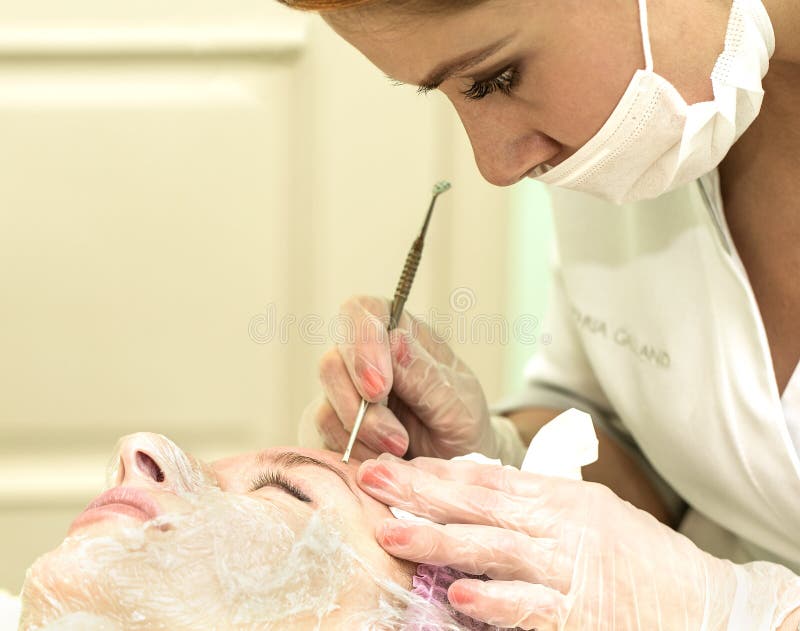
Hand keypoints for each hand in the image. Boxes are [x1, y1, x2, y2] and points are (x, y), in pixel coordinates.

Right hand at [304, 295, 505, 460]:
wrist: (457, 469)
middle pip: (334, 357)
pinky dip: (353, 446)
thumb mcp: (459, 405)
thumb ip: (426, 376)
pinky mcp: (336, 422)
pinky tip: (381, 456)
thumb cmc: (463, 427)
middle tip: (393, 433)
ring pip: (326, 396)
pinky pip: (326, 429)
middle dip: (357, 398)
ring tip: (400, 447)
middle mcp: (368, 356)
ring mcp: (348, 389)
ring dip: (361, 428)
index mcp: (402, 333)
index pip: (365, 311)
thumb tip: (395, 342)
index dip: (362, 341)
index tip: (379, 387)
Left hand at [356, 455, 799, 629]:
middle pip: (477, 506)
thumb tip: (475, 485)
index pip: (483, 480)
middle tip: (371, 481)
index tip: (390, 465)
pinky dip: (493, 602)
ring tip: (391, 534)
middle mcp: (558, 530)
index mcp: (558, 499)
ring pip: (493, 551)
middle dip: (419, 494)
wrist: (702, 605)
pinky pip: (529, 609)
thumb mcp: (587, 510)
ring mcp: (567, 575)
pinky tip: (458, 596)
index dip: (433, 473)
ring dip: (438, 543)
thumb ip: (533, 500)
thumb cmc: (638, 555)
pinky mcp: (576, 620)